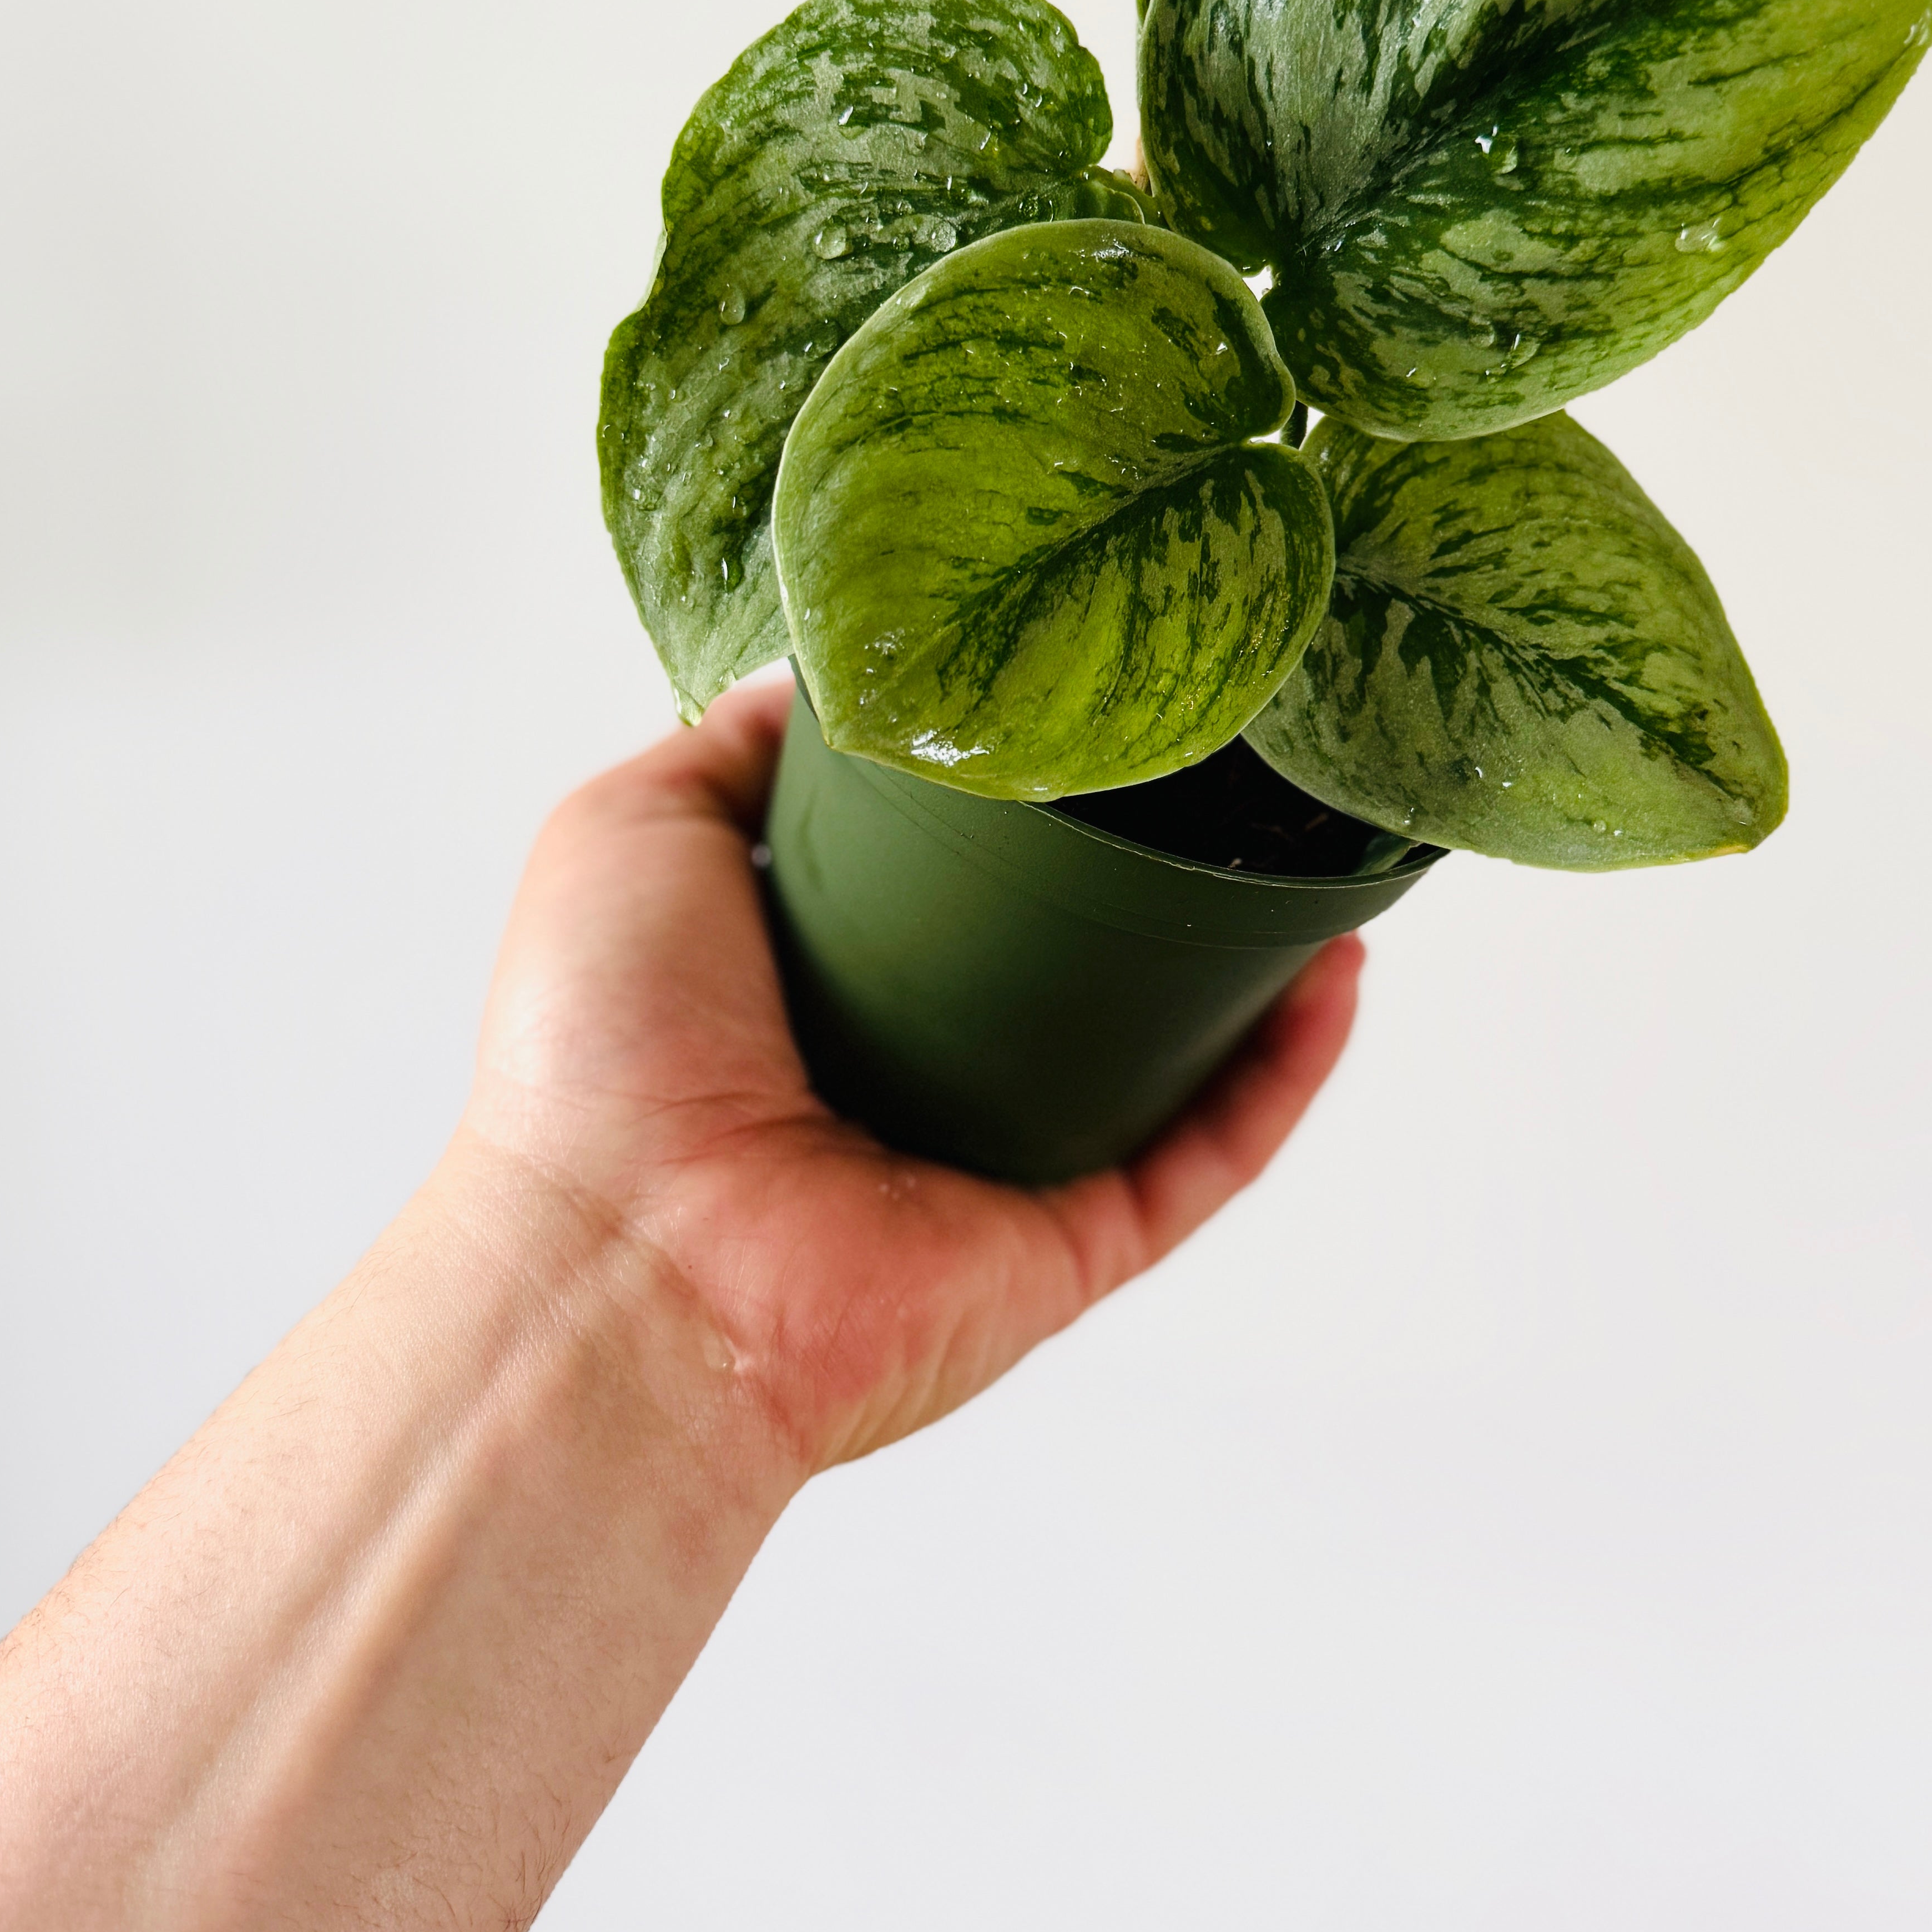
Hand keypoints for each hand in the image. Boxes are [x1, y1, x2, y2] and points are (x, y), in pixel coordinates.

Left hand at [458, 671, 1362, 1476]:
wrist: (622, 1258)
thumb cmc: (595, 1053)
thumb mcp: (634, 829)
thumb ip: (736, 747)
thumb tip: (837, 674)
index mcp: (825, 983)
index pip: (962, 877)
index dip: (1038, 796)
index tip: (1114, 701)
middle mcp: (921, 1073)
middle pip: (1081, 960)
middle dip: (1169, 873)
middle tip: (1249, 769)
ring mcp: (1005, 1164)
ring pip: (1172, 1057)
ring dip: (1259, 969)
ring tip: (1328, 855)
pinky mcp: (1069, 1244)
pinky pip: (1207, 1153)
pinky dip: (1282, 1074)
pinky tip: (1336, 973)